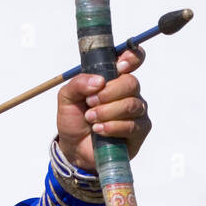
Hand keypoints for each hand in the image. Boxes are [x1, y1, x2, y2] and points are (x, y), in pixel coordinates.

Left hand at [56, 47, 150, 172]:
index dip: (131, 58)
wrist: (73, 147)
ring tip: (91, 119)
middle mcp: (128, 92)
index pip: (132, 60)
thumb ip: (78, 83)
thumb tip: (99, 81)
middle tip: (90, 102)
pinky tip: (99, 130)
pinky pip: (132, 125)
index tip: (120, 66)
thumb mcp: (66, 98)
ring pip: (131, 104)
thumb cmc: (74, 119)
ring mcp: (136, 111)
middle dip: (109, 93)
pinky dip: (112, 127)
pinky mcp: (139, 131)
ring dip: (107, 111)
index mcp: (113, 78)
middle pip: (131, 83)